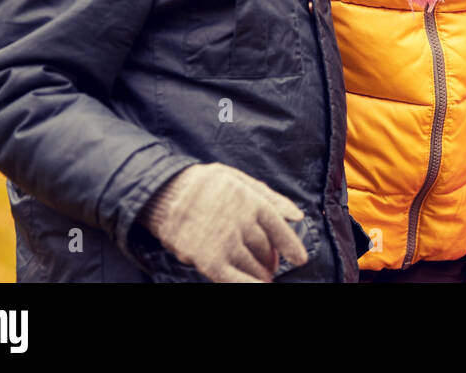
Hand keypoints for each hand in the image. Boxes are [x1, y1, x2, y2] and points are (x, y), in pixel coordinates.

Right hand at [138, 163, 309, 283]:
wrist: (165, 193)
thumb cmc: (204, 184)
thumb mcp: (239, 179)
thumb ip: (270, 197)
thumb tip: (299, 216)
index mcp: (252, 202)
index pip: (280, 229)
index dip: (292, 246)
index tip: (301, 259)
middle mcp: (242, 223)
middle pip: (265, 250)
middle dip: (271, 260)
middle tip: (271, 265)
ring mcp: (226, 243)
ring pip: (253, 266)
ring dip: (261, 274)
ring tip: (263, 277)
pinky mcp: (209, 260)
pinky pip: (234, 279)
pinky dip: (247, 285)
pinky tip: (258, 287)